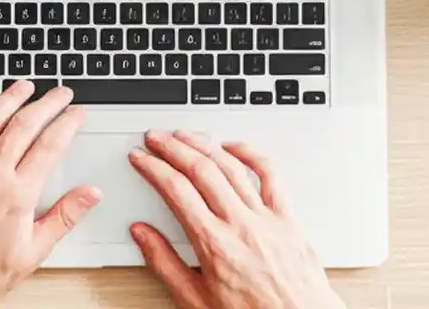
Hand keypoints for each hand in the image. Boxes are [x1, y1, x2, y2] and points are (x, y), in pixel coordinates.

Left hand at [0, 80, 100, 308]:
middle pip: (25, 124)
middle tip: (60, 93)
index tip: (77, 114)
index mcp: (17, 195)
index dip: (68, 123)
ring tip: (25, 86)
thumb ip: (64, 217)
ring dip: (11, 97)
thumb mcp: (32, 253)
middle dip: (48, 103)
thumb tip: (89, 195)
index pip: (50, 144)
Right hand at [129, 131, 344, 308]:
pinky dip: (252, 154)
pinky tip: (234, 146)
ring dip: (205, 144)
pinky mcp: (287, 218)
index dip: (153, 167)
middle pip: (201, 169)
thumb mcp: (195, 301)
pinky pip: (271, 175)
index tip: (141, 158)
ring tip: (186, 136)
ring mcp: (266, 218)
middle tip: (156, 138)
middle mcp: (240, 224)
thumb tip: (142, 234)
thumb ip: (164, 264)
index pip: (176, 190)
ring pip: (232, 166)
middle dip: (173, 147)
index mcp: (214, 244)